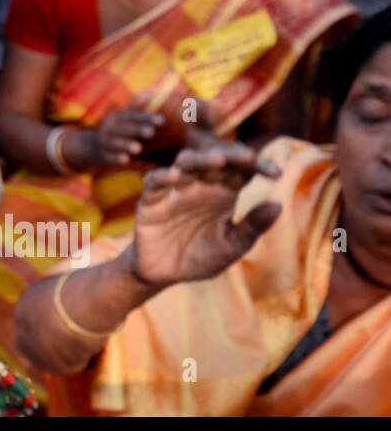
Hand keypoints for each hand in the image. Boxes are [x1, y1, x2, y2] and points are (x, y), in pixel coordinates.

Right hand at [84, 108, 164, 166]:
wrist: (90, 146)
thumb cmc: (114, 130)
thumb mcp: (122, 117)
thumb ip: (136, 107)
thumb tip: (148, 92)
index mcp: (116, 117)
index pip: (133, 116)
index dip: (147, 118)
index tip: (162, 121)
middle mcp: (109, 128)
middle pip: (125, 128)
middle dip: (137, 130)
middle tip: (151, 133)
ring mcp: (104, 141)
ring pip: (115, 143)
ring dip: (126, 145)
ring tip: (138, 148)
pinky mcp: (102, 155)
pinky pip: (109, 156)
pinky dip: (116, 158)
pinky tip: (125, 160)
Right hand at [130, 138, 281, 285]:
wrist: (164, 274)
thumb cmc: (201, 257)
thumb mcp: (231, 246)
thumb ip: (252, 226)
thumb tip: (279, 204)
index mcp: (224, 193)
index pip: (243, 170)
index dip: (258, 166)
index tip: (276, 173)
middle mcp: (200, 185)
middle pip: (215, 160)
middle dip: (231, 156)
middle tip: (247, 157)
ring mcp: (175, 189)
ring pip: (186, 163)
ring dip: (200, 159)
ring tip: (216, 159)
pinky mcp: (151, 200)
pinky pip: (155, 182)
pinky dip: (162, 176)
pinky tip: (174, 176)